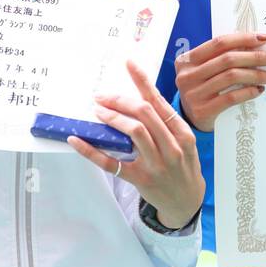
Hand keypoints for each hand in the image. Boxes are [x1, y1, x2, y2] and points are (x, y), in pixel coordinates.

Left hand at [68, 59, 205, 229]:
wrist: (187, 202)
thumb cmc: (184, 167)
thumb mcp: (185, 143)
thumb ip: (167, 124)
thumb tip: (140, 100)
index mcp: (182, 134)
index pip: (160, 102)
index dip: (143, 82)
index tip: (129, 64)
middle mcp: (171, 147)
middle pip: (144, 114)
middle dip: (121, 100)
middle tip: (102, 96)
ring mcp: (155, 164)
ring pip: (133, 132)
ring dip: (112, 117)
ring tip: (98, 111)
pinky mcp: (139, 179)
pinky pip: (111, 163)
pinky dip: (91, 151)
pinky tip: (78, 140)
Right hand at [174, 31, 265, 132]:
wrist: (190, 119)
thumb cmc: (203, 89)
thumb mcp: (206, 71)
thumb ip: (222, 58)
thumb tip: (257, 47)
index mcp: (187, 60)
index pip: (219, 43)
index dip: (243, 38)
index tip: (264, 38)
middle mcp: (187, 75)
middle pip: (227, 59)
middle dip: (255, 57)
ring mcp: (193, 94)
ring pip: (231, 77)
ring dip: (256, 75)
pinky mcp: (202, 111)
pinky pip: (231, 97)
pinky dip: (248, 92)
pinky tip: (259, 90)